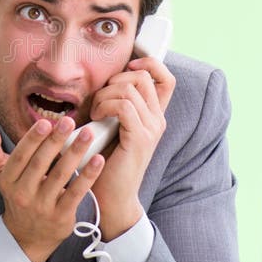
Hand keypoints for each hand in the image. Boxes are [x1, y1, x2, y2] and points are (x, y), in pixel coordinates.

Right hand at [0, 117, 104, 261]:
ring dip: (75, 153)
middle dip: (55, 140)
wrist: (27, 236)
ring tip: (87, 134)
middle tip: (69, 121)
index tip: (46, 122)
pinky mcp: (61, 216)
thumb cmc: (18, 197)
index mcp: (8, 180)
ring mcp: (42, 206)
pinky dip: (88, 175)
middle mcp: (23, 193)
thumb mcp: (1, 176)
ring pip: (60, 175)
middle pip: (40, 163)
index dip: (33, 139)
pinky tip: (98, 160)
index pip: (20, 156)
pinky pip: (76, 192)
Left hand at [89, 56, 175, 240]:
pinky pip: (123, 106)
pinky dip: (105, 106)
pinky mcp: (140, 138)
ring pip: (130, 89)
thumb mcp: (112, 126)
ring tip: (95, 112)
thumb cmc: (106, 162)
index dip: (148, 63)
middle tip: (100, 100)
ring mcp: (151, 128)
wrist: (111, 197)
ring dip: (104, 96)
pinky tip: (96, 118)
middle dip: (115, 80)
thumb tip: (103, 79)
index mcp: (153, 115)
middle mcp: (157, 119)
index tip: (126, 68)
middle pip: (142, 77)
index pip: (165, 78)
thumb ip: (116, 104)